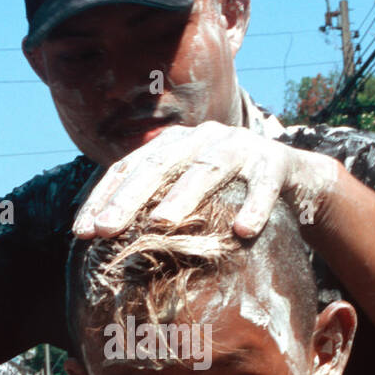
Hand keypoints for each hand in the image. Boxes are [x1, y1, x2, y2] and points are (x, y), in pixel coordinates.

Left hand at [72, 122, 338, 240]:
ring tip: (162, 225)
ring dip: (184, 196)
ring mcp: (240, 147)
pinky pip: (265, 185)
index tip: (81, 232)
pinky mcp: (276, 162)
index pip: (128, 167)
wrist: (292, 177)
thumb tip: (101, 236)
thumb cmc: (228, 192)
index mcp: (173, 145)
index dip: (103, 198)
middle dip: (129, 198)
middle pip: (159, 165)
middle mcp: (201, 139)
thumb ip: (153, 203)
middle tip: (106, 230)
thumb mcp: (188, 191)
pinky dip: (254, 206)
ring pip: (207, 169)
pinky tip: (243, 231)